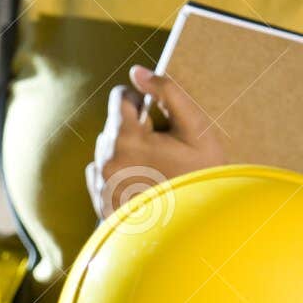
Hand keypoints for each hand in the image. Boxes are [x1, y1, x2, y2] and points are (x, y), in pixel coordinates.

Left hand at [86, 63, 224, 219]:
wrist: (198, 231)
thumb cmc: (202, 178)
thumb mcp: (196, 131)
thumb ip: (168, 93)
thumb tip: (137, 71)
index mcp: (125, 139)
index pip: (120, 98)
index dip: (142, 102)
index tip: (158, 118)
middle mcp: (105, 161)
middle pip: (113, 125)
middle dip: (134, 130)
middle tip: (163, 150)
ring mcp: (101, 185)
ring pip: (106, 150)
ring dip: (124, 152)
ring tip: (154, 170)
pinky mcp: (101, 203)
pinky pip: (100, 175)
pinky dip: (116, 174)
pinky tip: (142, 186)